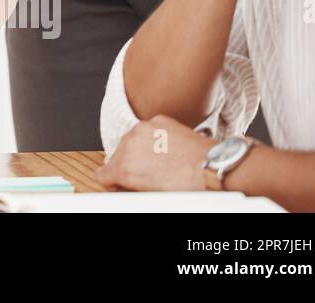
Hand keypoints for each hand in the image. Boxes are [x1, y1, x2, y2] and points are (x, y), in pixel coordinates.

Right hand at [95, 115, 214, 191]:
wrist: (212, 167)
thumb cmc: (188, 185)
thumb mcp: (153, 194)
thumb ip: (130, 189)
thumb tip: (123, 187)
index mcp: (124, 166)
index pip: (102, 174)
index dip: (111, 182)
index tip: (119, 185)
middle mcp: (129, 143)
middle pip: (115, 156)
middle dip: (126, 166)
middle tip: (144, 176)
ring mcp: (143, 129)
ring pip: (130, 140)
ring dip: (138, 150)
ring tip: (158, 163)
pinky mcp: (158, 120)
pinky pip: (147, 130)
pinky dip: (153, 139)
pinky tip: (166, 150)